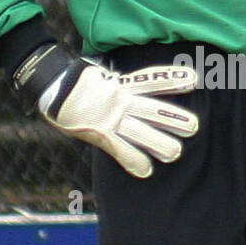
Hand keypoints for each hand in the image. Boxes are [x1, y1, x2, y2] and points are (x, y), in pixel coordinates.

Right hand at [13, 44, 198, 177]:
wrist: (52, 89)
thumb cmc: (79, 83)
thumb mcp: (103, 75)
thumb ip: (120, 78)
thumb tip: (131, 73)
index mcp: (123, 85)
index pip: (152, 80)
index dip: (172, 79)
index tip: (194, 79)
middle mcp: (120, 100)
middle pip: (153, 109)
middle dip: (174, 119)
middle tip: (193, 127)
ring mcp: (110, 118)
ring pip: (140, 132)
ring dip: (159, 144)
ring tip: (175, 153)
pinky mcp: (100, 134)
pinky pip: (121, 150)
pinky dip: (134, 161)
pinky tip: (146, 171)